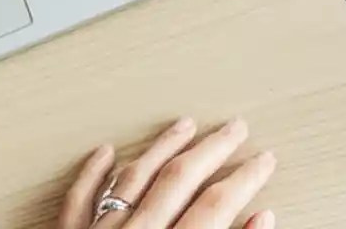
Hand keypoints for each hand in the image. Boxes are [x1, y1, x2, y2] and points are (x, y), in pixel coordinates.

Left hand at [58, 118, 276, 228]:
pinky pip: (80, 199)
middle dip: (212, 149)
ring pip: (134, 177)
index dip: (247, 178)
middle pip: (179, 179)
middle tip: (235, 129)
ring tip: (184, 126)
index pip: (218, 203)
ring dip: (162, 148)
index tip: (264, 161)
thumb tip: (261, 221)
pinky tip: (104, 152)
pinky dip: (93, 173)